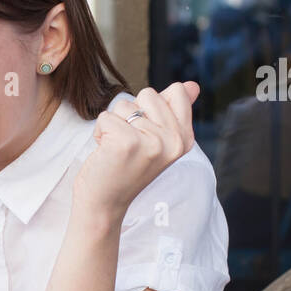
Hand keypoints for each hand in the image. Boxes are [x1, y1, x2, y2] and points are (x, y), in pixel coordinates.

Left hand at [72, 82, 198, 218]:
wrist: (104, 205)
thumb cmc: (125, 169)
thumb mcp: (156, 140)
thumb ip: (173, 111)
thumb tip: (191, 85)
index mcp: (184, 139)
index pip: (176, 91)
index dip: (152, 106)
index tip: (146, 133)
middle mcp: (173, 141)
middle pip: (148, 94)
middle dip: (131, 114)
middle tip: (129, 144)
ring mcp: (153, 142)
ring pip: (125, 105)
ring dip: (114, 124)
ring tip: (117, 150)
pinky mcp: (127, 143)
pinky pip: (106, 116)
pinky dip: (100, 132)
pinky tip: (106, 153)